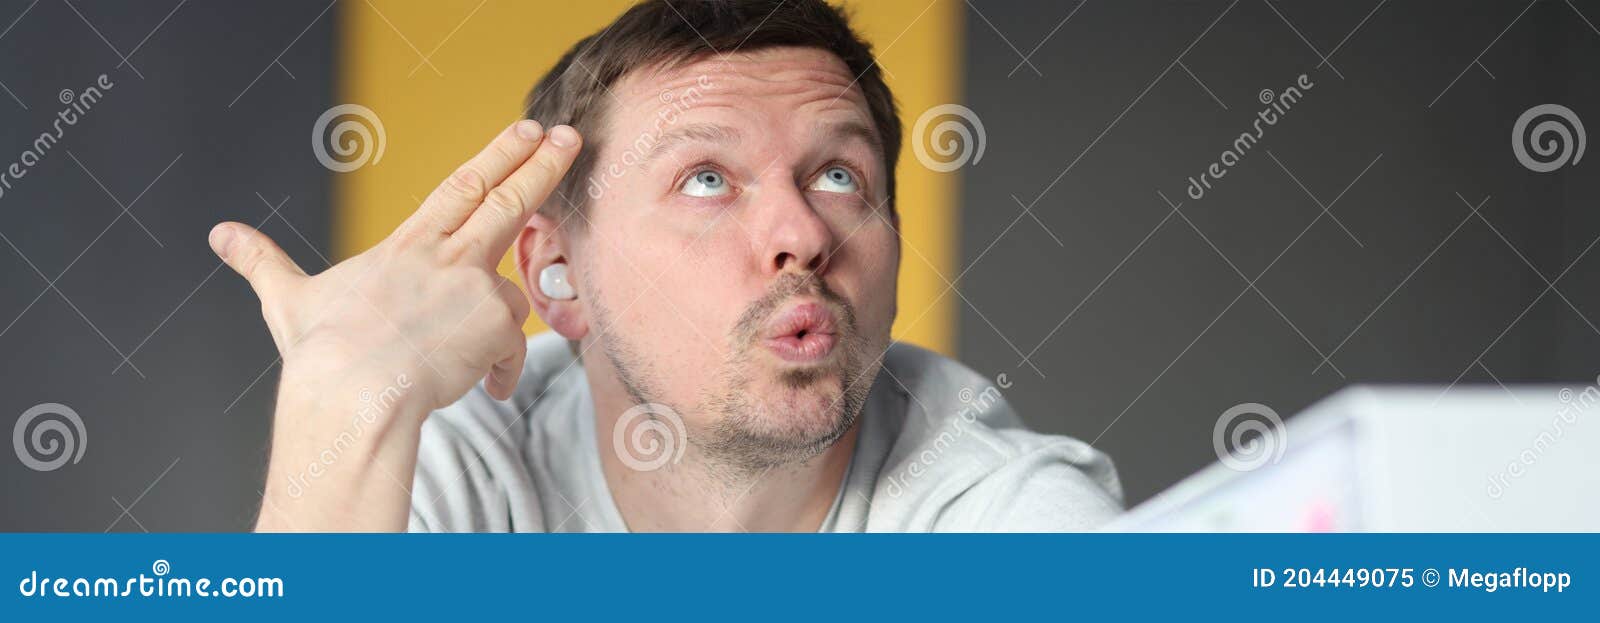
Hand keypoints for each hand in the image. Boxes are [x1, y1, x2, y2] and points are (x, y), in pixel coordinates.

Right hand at [211, 120, 581, 530]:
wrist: (352, 392)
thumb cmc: (321, 353)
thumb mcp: (289, 299)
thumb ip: (263, 263)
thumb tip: (221, 235)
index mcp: (406, 246)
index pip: (459, 187)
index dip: (495, 156)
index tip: (525, 131)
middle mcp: (446, 257)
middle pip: (507, 200)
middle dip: (541, 166)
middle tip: (570, 138)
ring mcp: (474, 288)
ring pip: (513, 292)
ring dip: (505, 319)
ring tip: (472, 360)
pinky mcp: (494, 324)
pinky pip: (513, 347)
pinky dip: (501, 370)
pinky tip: (483, 389)